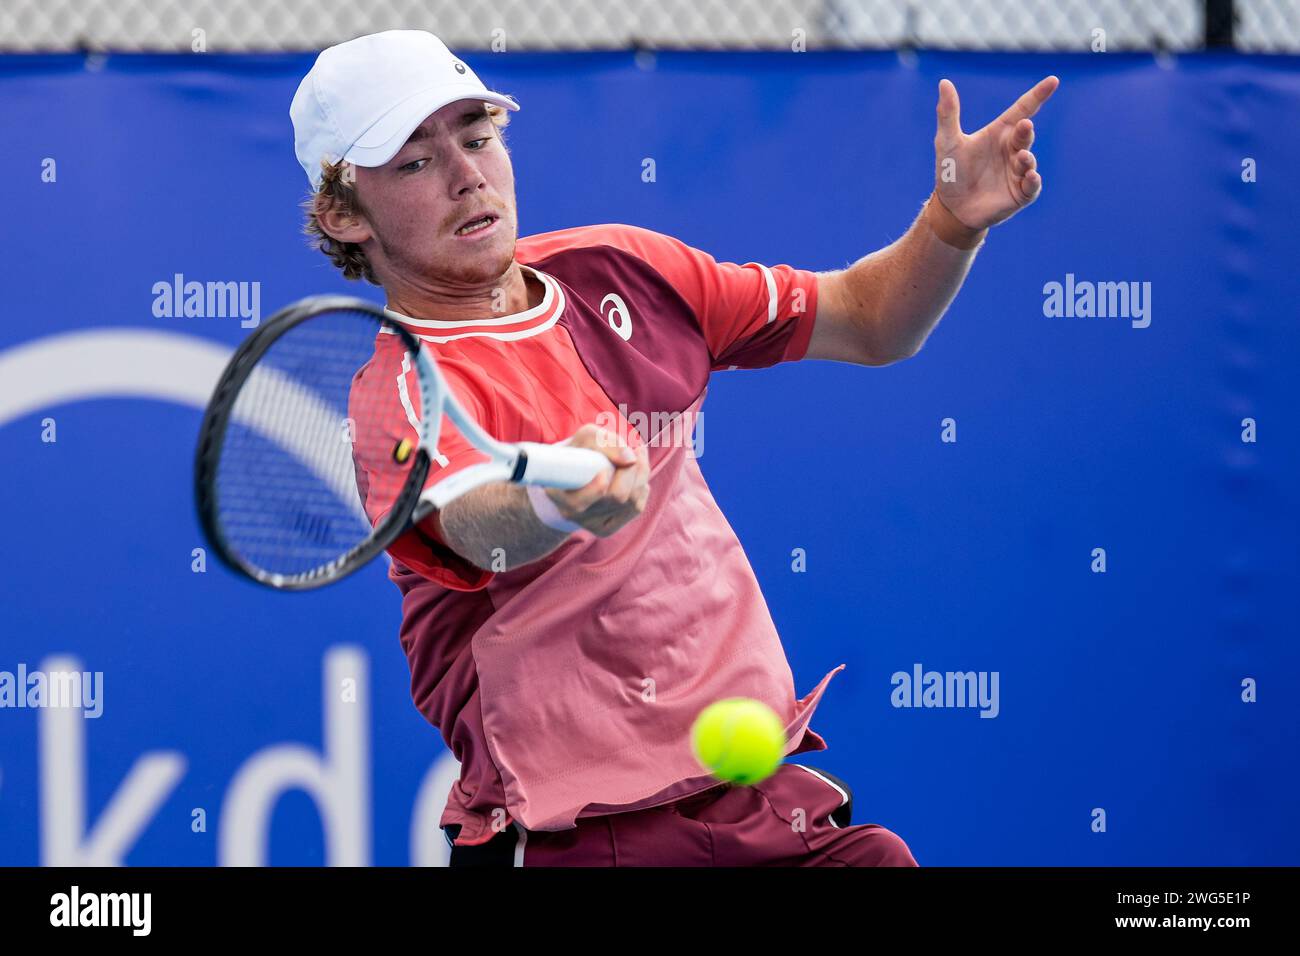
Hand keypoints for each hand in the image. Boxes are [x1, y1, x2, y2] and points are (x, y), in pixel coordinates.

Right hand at [547, 424, 649, 536]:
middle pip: (616, 497)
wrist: (573, 473)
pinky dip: (641, 488)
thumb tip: (630, 459)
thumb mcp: (586, 437)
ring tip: (637, 457)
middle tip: (634, 449)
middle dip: (632, 470)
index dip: (597, 488)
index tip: (605, 471)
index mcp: (557, 493)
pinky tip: (635, 476)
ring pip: (631, 503)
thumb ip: (604, 442)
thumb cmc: (580, 452)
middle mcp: (572, 514)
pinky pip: (636, 508)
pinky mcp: (607, 528)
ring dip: (641, 475)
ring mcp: (590, 524)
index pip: (579, 502)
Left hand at [933, 75, 1058, 229]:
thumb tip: (944, 82)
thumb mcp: (947, 142)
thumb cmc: (951, 172)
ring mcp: (1018, 171)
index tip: (1053, 80)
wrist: (951, 208)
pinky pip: (1032, 186)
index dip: (1037, 95)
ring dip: (1027, 158)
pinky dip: (1033, 181)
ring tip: (1021, 157)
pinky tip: (1030, 176)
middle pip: (1025, 134)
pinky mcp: (1020, 193)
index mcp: (999, 133)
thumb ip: (948, 114)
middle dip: (1026, 131)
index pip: (1022, 110)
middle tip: (1024, 126)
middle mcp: (1012, 150)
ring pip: (1029, 161)